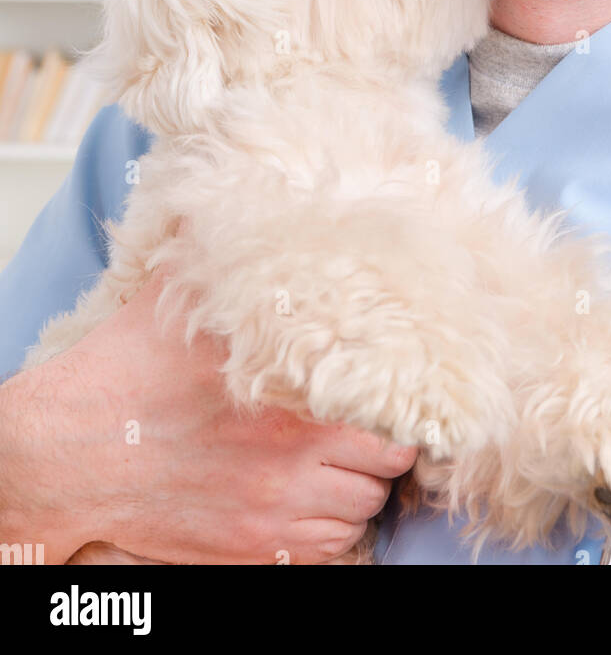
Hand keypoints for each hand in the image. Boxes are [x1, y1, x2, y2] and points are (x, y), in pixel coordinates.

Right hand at [0, 269, 417, 563]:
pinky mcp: (252, 550)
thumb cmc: (128, 368)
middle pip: (387, 465)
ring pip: (361, 510)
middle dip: (383, 441)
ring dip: (359, 483)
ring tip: (335, 455)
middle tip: (363, 419)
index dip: (394, 399)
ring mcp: (273, 513)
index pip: (391, 412)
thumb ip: (234, 253)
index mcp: (287, 394)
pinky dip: (330, 525)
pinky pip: (327, 549)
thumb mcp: (180, 291)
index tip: (383, 384)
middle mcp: (291, 461)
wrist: (71, 450)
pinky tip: (309, 491)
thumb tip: (274, 205)